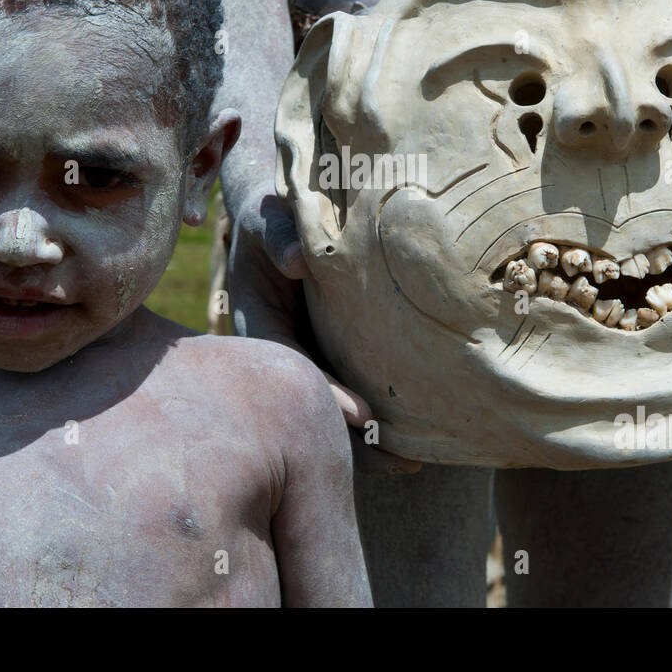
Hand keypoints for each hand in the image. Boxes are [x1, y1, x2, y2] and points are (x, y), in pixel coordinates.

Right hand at [228, 185, 421, 473]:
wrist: (272, 208)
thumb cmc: (270, 210)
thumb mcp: (267, 215)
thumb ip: (279, 234)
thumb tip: (300, 260)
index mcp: (257, 323)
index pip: (293, 369)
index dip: (326, 395)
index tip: (363, 415)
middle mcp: (278, 350)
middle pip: (311, 409)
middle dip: (353, 440)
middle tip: (404, 462)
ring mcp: (301, 355)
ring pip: (327, 412)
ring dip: (366, 441)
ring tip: (414, 463)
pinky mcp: (322, 353)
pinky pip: (344, 392)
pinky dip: (370, 418)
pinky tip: (409, 437)